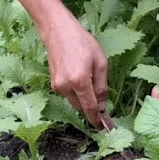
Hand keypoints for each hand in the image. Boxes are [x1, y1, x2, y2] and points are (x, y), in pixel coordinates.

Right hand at [40, 13, 110, 128]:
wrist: (58, 30)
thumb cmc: (82, 42)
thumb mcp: (100, 62)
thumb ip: (102, 87)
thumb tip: (103, 106)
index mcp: (80, 81)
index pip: (90, 108)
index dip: (98, 120)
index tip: (105, 129)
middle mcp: (65, 87)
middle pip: (81, 108)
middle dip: (92, 108)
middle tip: (103, 103)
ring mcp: (57, 86)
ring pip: (74, 102)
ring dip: (84, 99)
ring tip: (90, 80)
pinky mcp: (53, 83)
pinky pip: (68, 94)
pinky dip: (76, 92)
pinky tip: (80, 77)